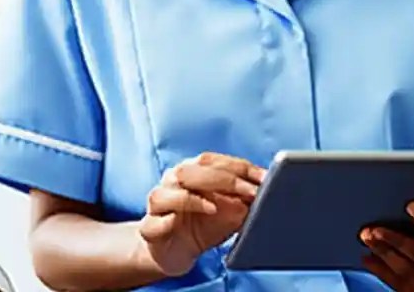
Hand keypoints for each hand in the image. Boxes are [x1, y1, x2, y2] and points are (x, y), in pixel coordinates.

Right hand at [137, 152, 264, 276]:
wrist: (176, 252)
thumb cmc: (203, 225)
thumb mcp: (230, 213)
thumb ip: (242, 202)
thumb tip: (260, 195)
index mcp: (190, 172)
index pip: (211, 161)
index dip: (238, 167)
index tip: (265, 179)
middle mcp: (170, 183)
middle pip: (187, 172)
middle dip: (223, 180)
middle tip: (250, 193)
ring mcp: (157, 206)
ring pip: (163, 194)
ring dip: (190, 199)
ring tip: (213, 208)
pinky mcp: (149, 229)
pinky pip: (152, 223)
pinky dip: (165, 222)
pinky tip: (176, 223)